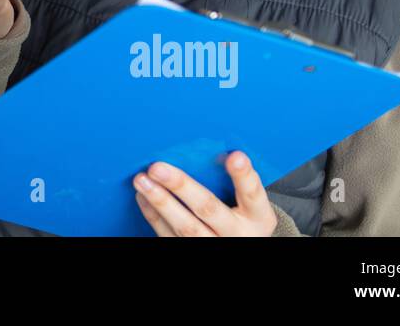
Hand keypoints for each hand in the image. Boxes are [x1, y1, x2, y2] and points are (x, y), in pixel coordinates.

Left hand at [133, 151, 277, 235]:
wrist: (237, 244)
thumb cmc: (240, 216)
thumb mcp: (248, 205)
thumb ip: (234, 182)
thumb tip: (201, 148)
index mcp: (258, 217)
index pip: (252, 193)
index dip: (243, 176)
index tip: (235, 156)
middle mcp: (237, 234)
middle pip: (209, 209)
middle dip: (182, 187)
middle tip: (157, 167)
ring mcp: (214, 245)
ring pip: (185, 227)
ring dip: (160, 202)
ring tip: (142, 180)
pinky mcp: (192, 252)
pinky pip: (169, 236)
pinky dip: (154, 216)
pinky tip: (143, 197)